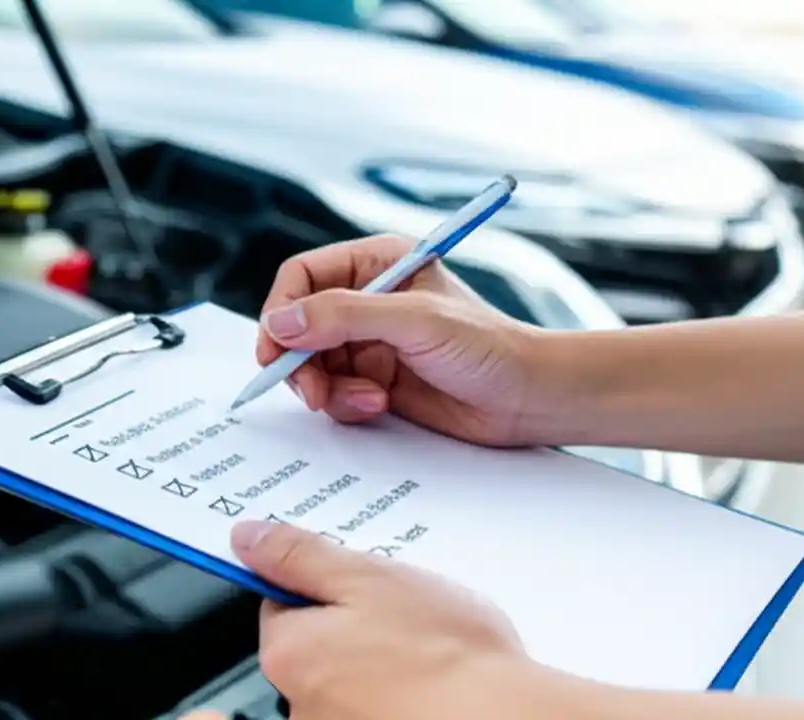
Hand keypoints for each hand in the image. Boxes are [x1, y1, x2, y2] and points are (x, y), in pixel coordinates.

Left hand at [228, 520, 578, 719]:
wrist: (506, 719)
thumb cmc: (446, 654)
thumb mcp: (369, 577)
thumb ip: (300, 556)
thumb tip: (247, 537)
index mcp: (291, 653)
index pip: (283, 605)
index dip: (324, 584)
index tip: (361, 581)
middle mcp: (301, 705)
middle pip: (317, 646)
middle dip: (356, 626)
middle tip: (408, 614)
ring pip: (352, 679)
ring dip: (381, 664)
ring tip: (434, 654)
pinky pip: (379, 706)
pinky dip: (402, 697)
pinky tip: (439, 685)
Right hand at [257, 234, 556, 446]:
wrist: (526, 399)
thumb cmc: (489, 347)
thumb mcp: (414, 322)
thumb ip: (344, 316)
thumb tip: (282, 322)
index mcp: (376, 262)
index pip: (302, 277)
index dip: (282, 311)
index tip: (277, 348)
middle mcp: (367, 299)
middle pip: (297, 326)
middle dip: (300, 362)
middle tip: (312, 391)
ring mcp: (368, 342)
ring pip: (310, 365)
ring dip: (329, 389)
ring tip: (369, 398)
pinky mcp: (373, 379)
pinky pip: (332, 393)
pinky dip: (347, 405)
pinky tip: (380, 406)